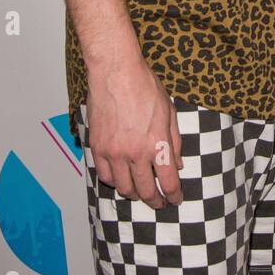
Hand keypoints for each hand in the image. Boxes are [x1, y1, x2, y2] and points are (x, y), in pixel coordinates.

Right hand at [86, 59, 184, 208]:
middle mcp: (135, 153)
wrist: (116, 72)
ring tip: (140, 191)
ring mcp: (113, 152)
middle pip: (145, 191)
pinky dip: (113, 181)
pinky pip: (104, 174)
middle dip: (155, 201)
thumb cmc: (144, 86)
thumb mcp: (169, 112)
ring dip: (134, 193)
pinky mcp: (97, 147)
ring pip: (123, 187)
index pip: (168, 182)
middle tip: (160, 203)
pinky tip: (120, 178)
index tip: (175, 200)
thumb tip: (178, 164)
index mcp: (157, 144)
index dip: (173, 196)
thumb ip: (175, 141)